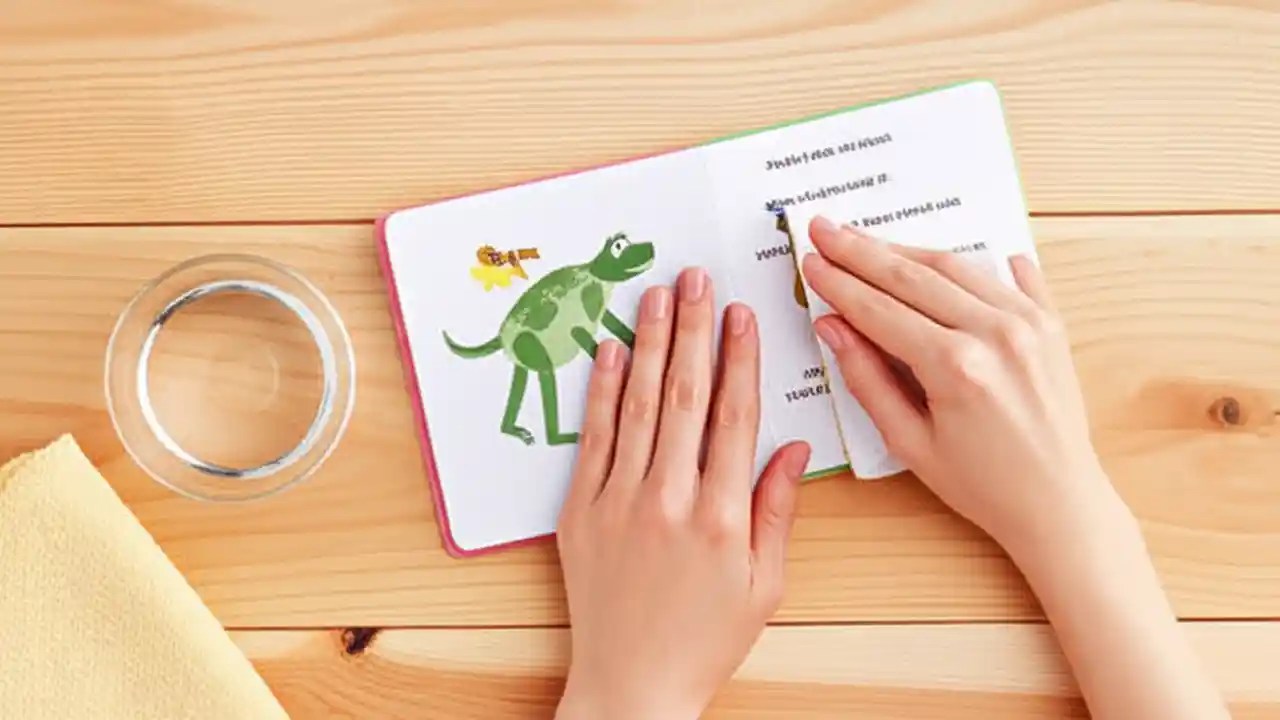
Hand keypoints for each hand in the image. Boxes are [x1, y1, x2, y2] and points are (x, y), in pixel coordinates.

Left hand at [555, 268, 810, 719]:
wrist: (632, 686)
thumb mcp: (764, 586)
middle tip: (696, 278)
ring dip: (649, 345)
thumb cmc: (704, 642)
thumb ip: (777, 512)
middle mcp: (670, 501)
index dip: (740, 359)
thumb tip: (792, 449)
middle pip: (685, 397)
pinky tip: (611, 352)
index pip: (734, 418)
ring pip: (637, 407)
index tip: (740, 314)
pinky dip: (602, 393)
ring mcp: (619, 504)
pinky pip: (593, 440)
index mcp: (723, 519)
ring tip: (656, 296)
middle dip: (693, 330)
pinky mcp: (580, 513)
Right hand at [801, 216, 1116, 551]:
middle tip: (824, 228)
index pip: (878, 309)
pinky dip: (972, 261)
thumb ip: (867, 379)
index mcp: (955, 367)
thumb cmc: (983, 485)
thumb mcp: (909, 443)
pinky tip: (941, 251)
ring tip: (866, 239)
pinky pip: (1006, 274)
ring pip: (953, 265)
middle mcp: (994, 332)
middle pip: (910, 275)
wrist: (1060, 502)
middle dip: (860, 250)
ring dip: (904, 248)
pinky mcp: (1050, 321)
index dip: (838, 283)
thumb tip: (832, 327)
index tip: (811, 261)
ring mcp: (1027, 321)